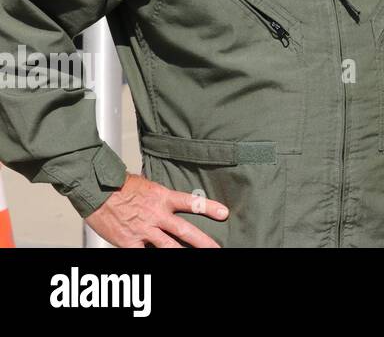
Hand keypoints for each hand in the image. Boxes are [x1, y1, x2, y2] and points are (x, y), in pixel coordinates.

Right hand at [84, 173, 227, 247]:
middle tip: (217, 248)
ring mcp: (143, 229)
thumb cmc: (119, 187)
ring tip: (198, 259)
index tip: (224, 213)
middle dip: (203, 241)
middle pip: (184, 230)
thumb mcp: (148, 186)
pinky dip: (152, 258)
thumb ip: (162, 198)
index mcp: (163, 197)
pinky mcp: (128, 241)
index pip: (191, 202)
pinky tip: (160, 260)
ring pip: (168, 247)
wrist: (96, 190)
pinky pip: (143, 254)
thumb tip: (172, 204)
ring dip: (183, 254)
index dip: (209, 207)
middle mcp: (156, 214)